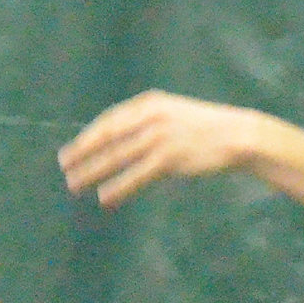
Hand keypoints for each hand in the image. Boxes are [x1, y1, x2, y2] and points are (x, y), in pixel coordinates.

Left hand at [58, 89, 259, 207]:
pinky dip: (118, 187)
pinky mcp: (169, 159)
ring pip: (116, 157)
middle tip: (64, 167)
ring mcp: (159, 138)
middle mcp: (149, 118)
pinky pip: (136, 176)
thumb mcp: (174, 114)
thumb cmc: (207, 128)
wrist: (239, 135)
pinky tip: (105, 197)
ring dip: (93, 172)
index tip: (72, 151)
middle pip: (107, 138)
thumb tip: (122, 140)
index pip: (109, 121)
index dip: (87, 137)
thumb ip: (148, 122)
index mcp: (149, 104)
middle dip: (82, 154)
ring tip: (75, 185)